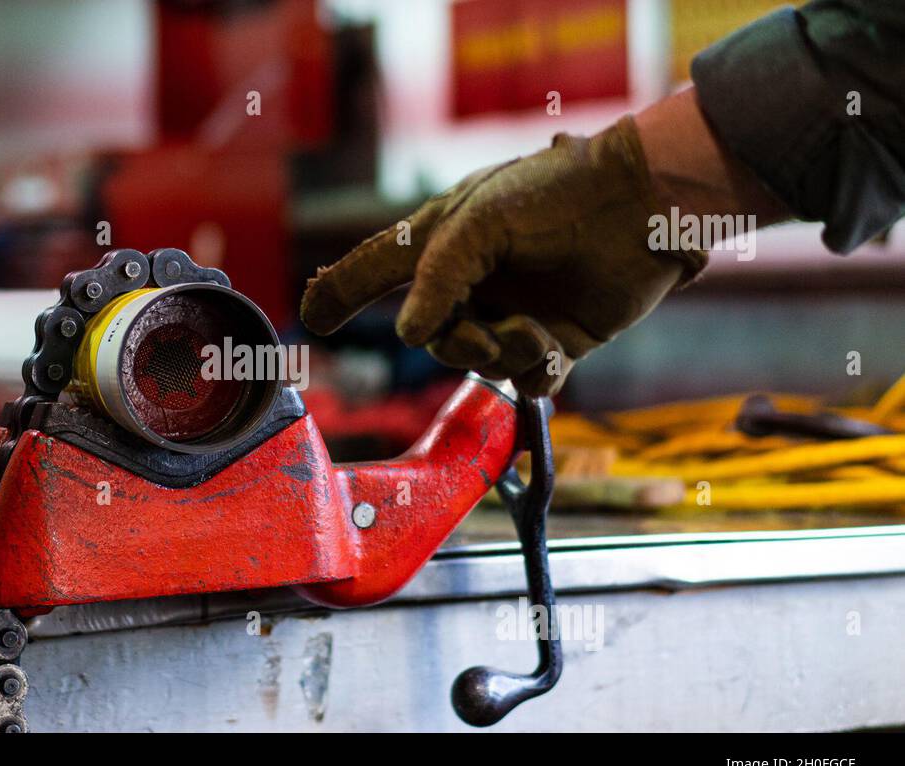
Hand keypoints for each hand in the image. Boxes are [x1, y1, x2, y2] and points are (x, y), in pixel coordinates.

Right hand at [300, 117, 707, 396]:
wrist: (642, 208)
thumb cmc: (556, 195)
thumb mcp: (480, 219)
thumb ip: (436, 274)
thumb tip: (409, 332)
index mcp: (442, 242)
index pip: (375, 271)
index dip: (338, 294)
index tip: (312, 319)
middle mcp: (472, 283)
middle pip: (433, 338)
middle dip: (456, 343)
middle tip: (486, 332)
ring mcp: (512, 313)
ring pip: (479, 365)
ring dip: (503, 356)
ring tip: (535, 332)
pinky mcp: (555, 342)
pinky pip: (526, 381)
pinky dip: (535, 374)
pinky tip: (552, 350)